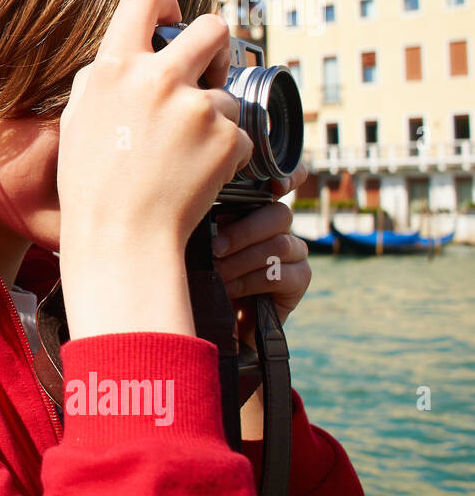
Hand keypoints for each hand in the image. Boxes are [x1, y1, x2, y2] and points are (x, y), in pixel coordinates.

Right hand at [58, 0, 253, 338]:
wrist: (121, 237)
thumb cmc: (91, 186)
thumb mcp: (78, 120)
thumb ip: (103, 79)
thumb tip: (129, 55)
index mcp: (115, 68)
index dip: (165, 2)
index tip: (171, 20)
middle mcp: (157, 78)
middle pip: (213, 27)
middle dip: (217, 47)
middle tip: (210, 73)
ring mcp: (196, 107)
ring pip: (227, 94)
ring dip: (216, 118)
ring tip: (187, 155)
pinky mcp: (227, 138)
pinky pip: (240, 135)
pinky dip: (227, 155)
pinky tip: (198, 176)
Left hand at [211, 163, 312, 327]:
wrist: (212, 319)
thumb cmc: (201, 273)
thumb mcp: (197, 243)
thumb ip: (206, 222)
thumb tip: (197, 207)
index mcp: (254, 208)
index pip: (284, 181)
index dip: (290, 175)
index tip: (276, 186)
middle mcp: (278, 226)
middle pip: (279, 215)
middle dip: (243, 232)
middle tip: (214, 249)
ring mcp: (293, 251)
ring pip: (279, 245)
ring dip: (242, 261)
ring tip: (218, 273)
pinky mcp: (299, 278)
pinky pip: (281, 274)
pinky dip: (250, 281)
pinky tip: (230, 288)